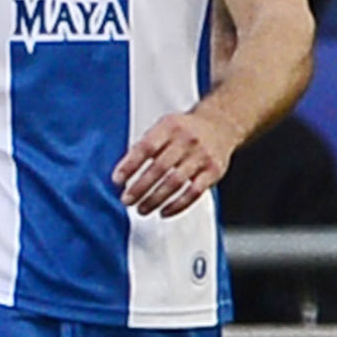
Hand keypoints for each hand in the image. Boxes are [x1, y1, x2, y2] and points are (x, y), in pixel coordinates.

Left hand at [112, 108, 238, 217]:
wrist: (220, 125)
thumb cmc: (184, 130)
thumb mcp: (163, 127)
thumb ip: (144, 146)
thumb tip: (121, 173)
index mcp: (170, 127)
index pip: (146, 147)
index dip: (129, 165)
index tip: (117, 180)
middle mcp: (187, 140)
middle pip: (159, 168)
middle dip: (140, 187)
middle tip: (126, 200)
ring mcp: (202, 156)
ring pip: (176, 182)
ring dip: (155, 199)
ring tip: (141, 209)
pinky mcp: (214, 171)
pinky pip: (194, 192)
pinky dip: (178, 205)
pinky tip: (164, 212)